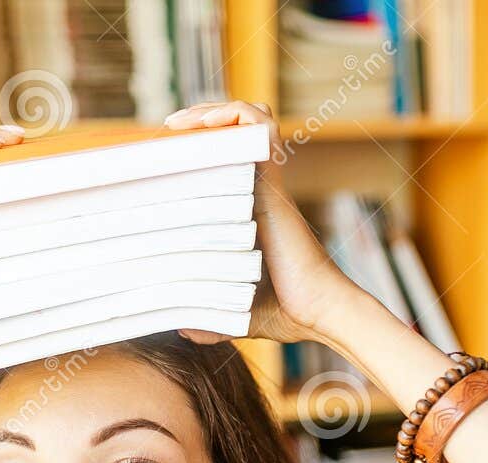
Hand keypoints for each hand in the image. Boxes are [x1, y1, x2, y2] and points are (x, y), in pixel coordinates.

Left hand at [161, 101, 359, 346]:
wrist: (319, 312)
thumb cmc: (286, 313)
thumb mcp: (237, 314)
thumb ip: (210, 319)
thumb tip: (183, 328)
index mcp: (251, 210)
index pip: (230, 157)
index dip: (202, 145)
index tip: (167, 154)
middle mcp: (260, 189)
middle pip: (239, 128)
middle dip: (202, 120)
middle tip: (168, 131)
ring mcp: (269, 183)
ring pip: (250, 117)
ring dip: (214, 109)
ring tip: (181, 121)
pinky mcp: (274, 183)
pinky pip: (261, 126)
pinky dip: (234, 113)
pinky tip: (207, 122)